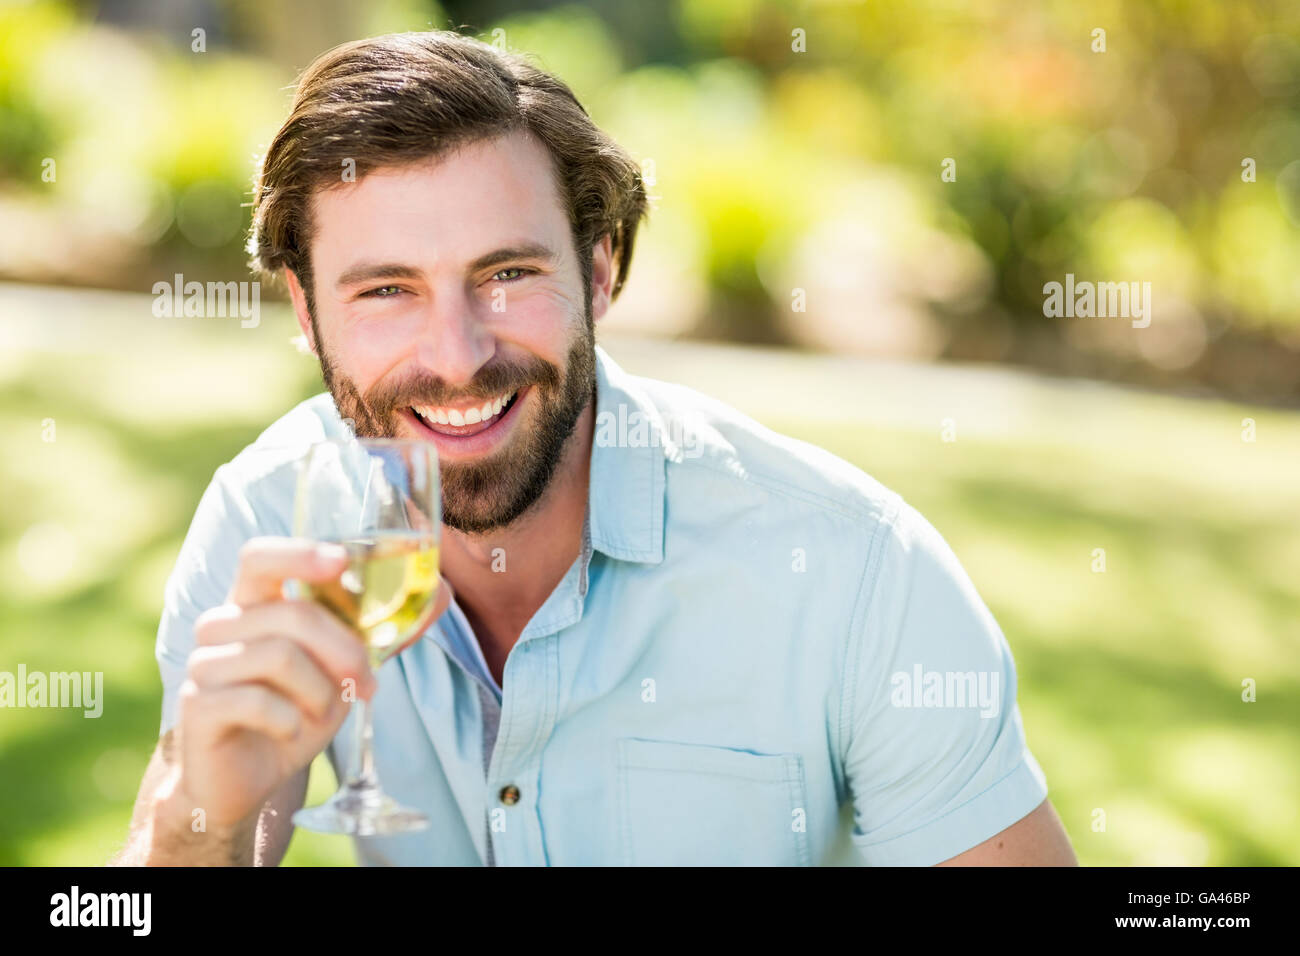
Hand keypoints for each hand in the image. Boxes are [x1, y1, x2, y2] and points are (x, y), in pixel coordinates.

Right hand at [171, 538, 448, 827]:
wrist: (246, 779)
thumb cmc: (294, 710)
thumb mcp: (344, 670)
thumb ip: (382, 630)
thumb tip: (440, 590)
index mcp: (254, 603)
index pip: (260, 556)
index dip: (299, 553)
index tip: (342, 562)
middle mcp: (221, 623)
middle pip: (290, 613)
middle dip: (344, 648)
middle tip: (368, 680)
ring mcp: (203, 663)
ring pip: (278, 656)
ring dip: (321, 691)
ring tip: (325, 711)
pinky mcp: (197, 706)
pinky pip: (257, 701)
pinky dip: (291, 721)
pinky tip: (293, 732)